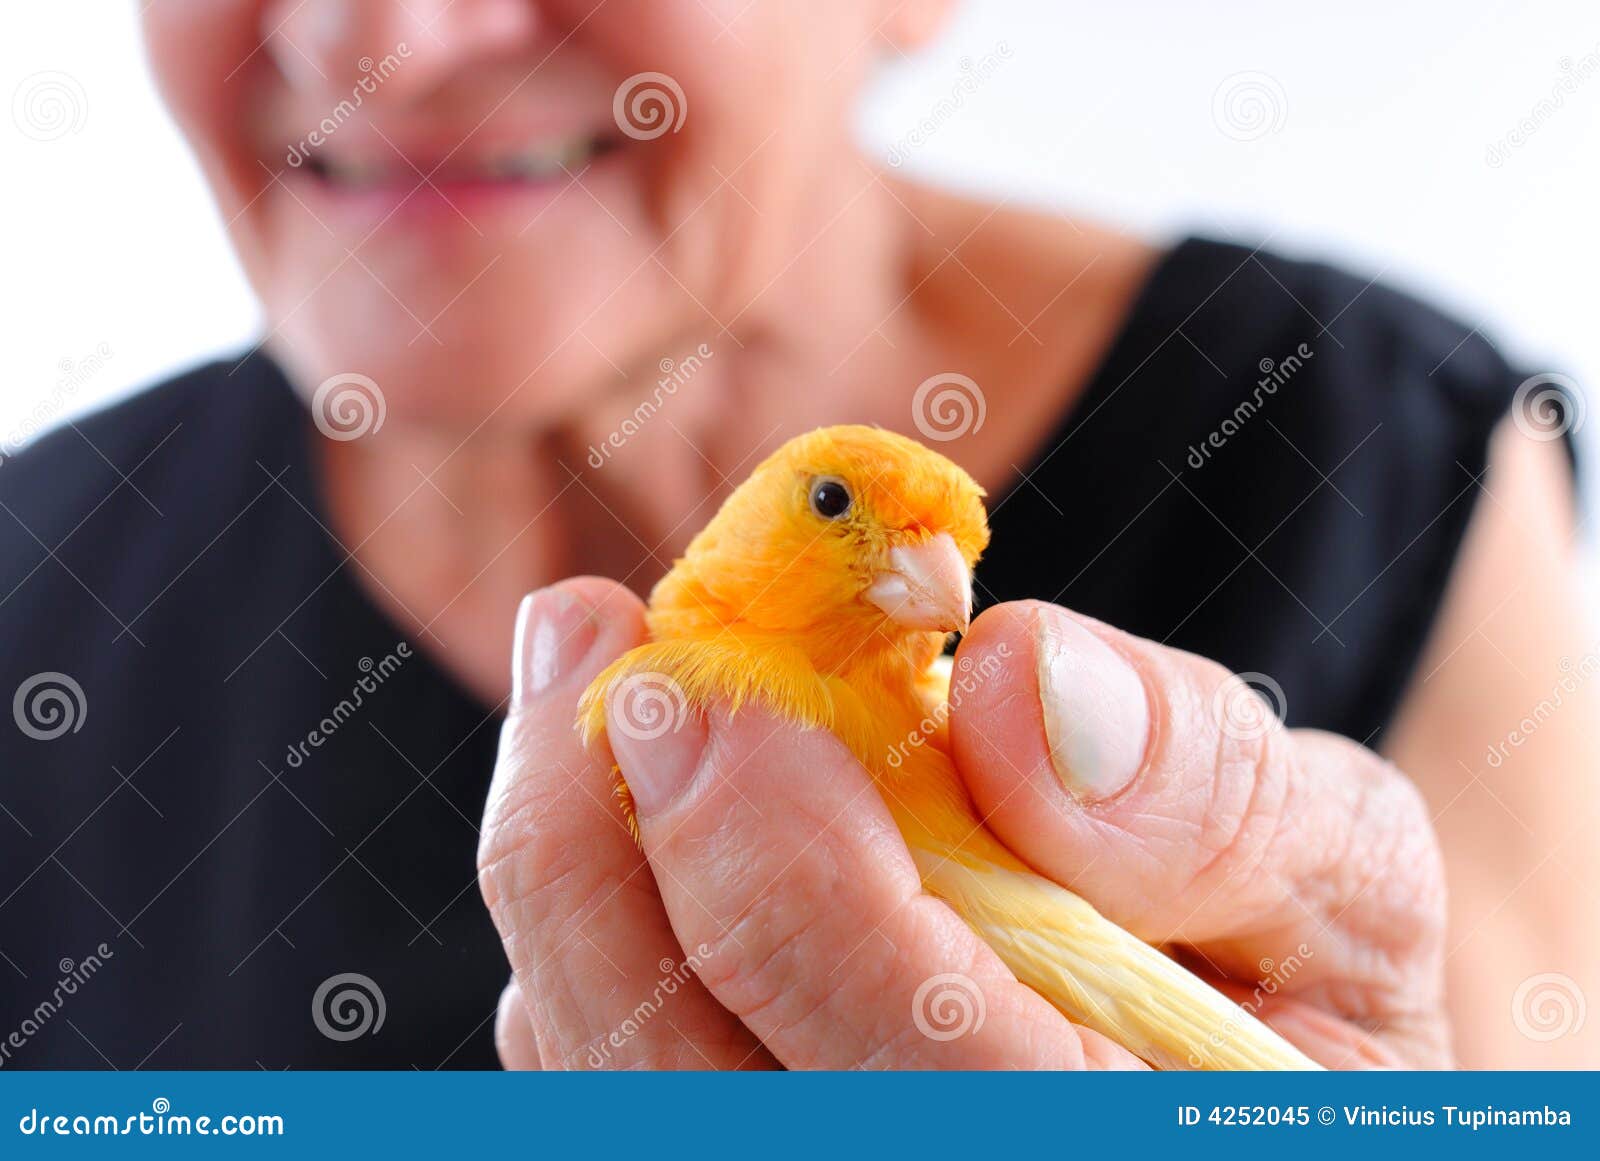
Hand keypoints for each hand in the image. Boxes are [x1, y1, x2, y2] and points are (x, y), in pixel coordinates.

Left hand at [478, 580, 1448, 1068]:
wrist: (1247, 1055)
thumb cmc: (1296, 966)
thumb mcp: (1339, 873)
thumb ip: (1208, 794)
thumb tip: (1011, 680)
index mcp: (1102, 1140)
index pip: (914, 1062)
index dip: (778, 872)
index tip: (697, 680)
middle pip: (689, 1087)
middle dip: (592, 854)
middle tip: (582, 636)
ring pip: (616, 1077)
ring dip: (568, 874)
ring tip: (580, 682)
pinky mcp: (770, 1114)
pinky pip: (609, 1072)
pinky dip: (587, 929)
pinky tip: (628, 807)